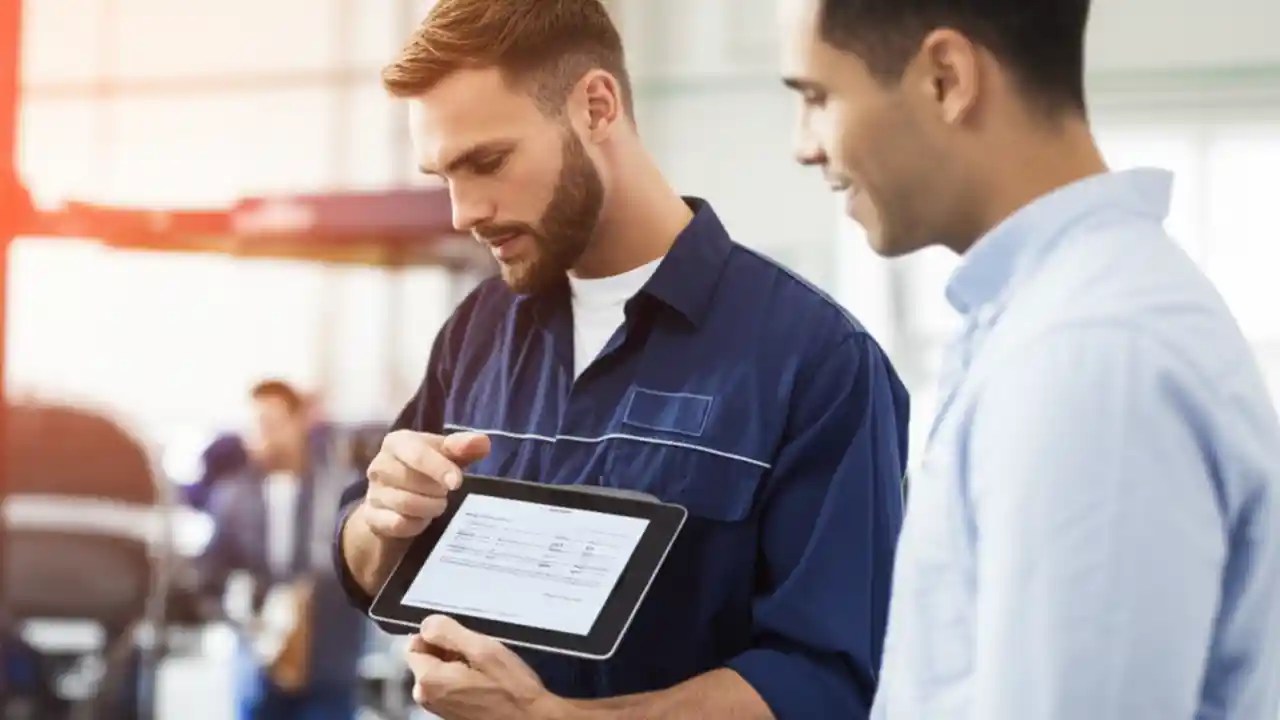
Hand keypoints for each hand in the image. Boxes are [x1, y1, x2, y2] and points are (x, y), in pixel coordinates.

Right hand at [360, 430, 490, 538]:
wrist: (398, 502)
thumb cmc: (427, 471)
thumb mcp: (446, 456)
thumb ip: (463, 447)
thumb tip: (482, 442)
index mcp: (397, 442)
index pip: (416, 452)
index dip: (438, 467)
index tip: (457, 482)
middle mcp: (379, 465)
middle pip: (410, 480)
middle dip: (435, 490)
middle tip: (446, 493)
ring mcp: (373, 492)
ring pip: (404, 504)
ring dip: (429, 508)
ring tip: (437, 505)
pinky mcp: (372, 517)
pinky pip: (397, 524)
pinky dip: (415, 525)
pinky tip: (422, 520)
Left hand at [406, 615, 569, 719]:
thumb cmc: (509, 685)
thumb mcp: (482, 649)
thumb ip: (447, 632)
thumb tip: (425, 624)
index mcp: (427, 679)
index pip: (413, 644)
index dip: (436, 635)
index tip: (463, 639)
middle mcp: (424, 696)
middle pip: (425, 658)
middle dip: (446, 650)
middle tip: (477, 654)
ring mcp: (436, 708)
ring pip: (436, 672)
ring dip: (455, 664)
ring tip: (483, 668)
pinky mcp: (450, 713)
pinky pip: (446, 686)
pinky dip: (460, 678)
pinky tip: (483, 681)